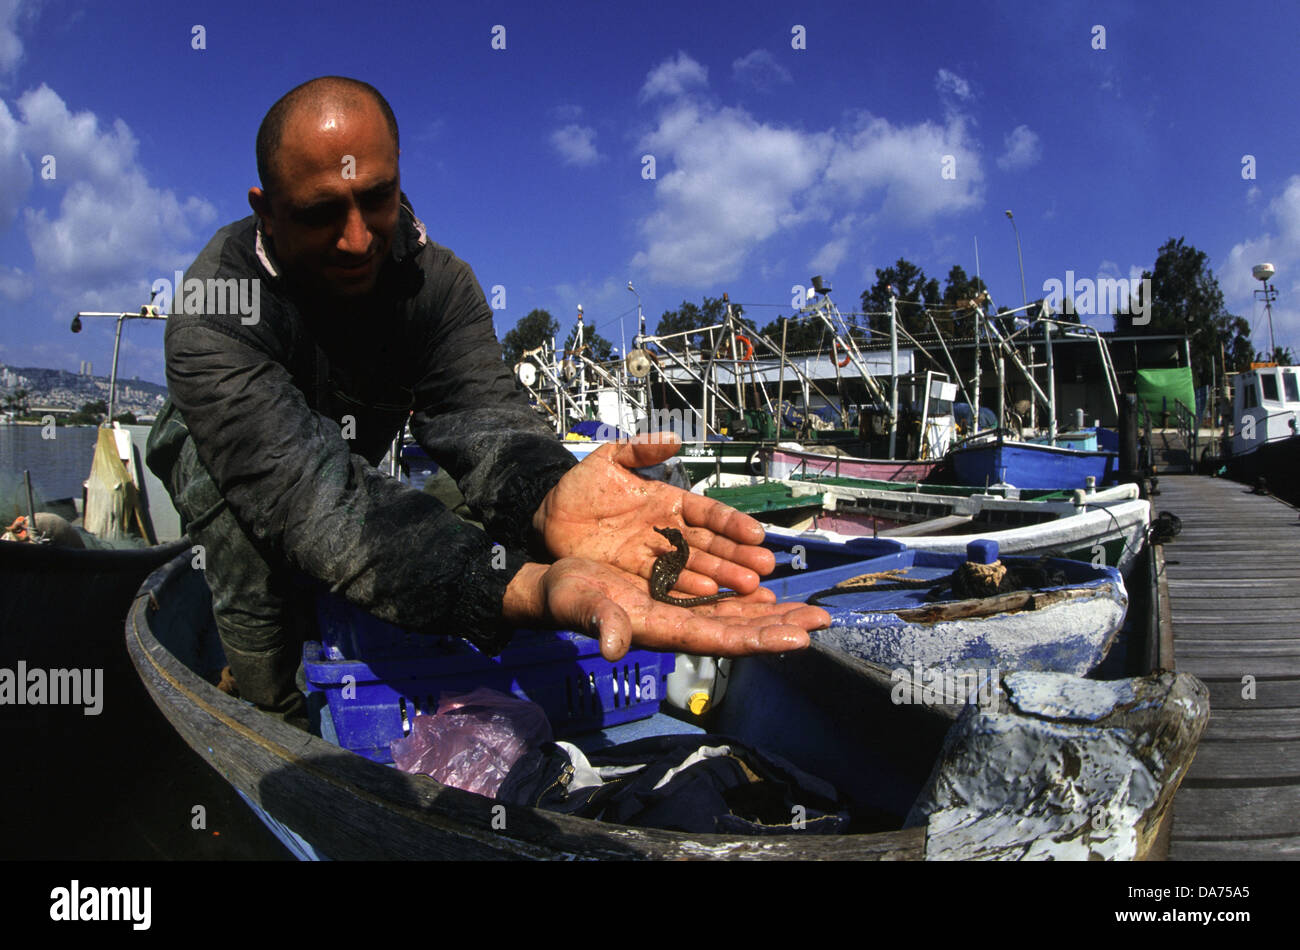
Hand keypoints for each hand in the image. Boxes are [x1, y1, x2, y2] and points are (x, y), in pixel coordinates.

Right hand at [503, 558, 828, 660]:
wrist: (556, 586)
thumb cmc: (567, 597)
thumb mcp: (580, 604)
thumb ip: (599, 623)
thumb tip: (612, 646)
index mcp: (661, 629)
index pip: (719, 637)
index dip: (757, 638)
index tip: (796, 638)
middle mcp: (678, 623)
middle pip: (739, 629)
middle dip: (780, 626)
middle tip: (822, 619)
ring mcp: (680, 609)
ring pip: (735, 615)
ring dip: (773, 614)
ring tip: (809, 610)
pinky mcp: (677, 594)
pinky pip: (721, 599)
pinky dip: (748, 598)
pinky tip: (770, 594)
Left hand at [532, 433, 771, 597]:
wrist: (550, 514)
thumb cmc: (582, 485)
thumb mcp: (610, 458)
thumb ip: (641, 448)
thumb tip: (673, 439)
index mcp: (669, 501)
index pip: (708, 512)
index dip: (732, 523)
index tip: (756, 534)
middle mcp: (669, 529)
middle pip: (710, 544)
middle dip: (738, 556)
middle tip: (764, 568)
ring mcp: (655, 553)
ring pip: (695, 565)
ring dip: (722, 576)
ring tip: (748, 587)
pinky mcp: (637, 572)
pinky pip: (668, 581)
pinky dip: (689, 588)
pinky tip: (710, 595)